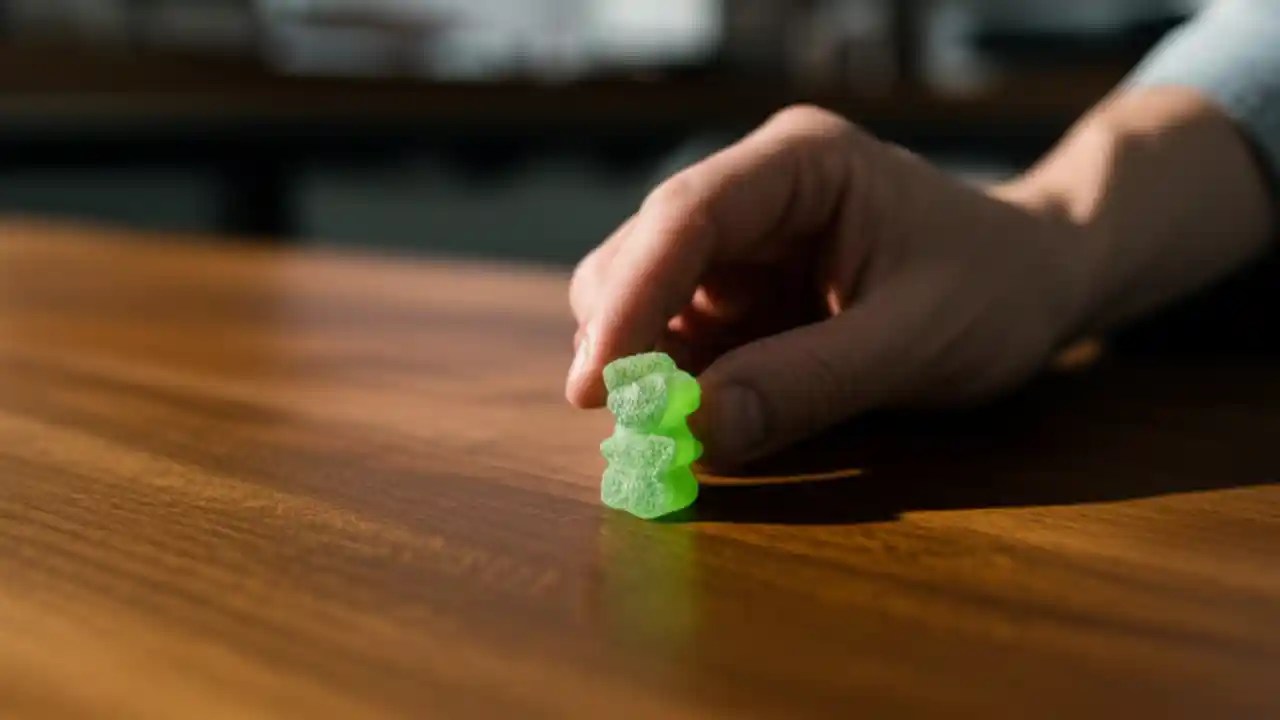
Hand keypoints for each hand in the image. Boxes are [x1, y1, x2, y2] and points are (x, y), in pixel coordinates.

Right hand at [566, 105, 1089, 466]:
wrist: (1037, 283)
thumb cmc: (996, 290)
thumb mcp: (915, 341)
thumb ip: (807, 384)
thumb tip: (690, 431)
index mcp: (801, 164)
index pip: (686, 214)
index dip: (631, 298)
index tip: (596, 386)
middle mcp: (755, 193)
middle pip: (641, 255)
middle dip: (623, 340)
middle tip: (630, 428)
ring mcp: (742, 247)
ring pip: (643, 301)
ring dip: (643, 372)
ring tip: (670, 436)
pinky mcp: (742, 297)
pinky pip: (679, 342)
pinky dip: (673, 388)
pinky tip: (696, 423)